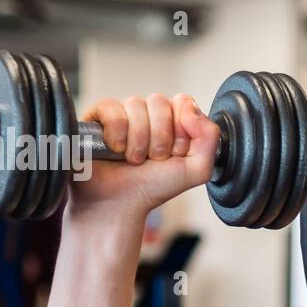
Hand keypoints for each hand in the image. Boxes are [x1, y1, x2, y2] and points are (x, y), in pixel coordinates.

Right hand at [72, 93, 220, 217]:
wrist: (120, 204)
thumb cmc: (154, 188)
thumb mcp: (197, 169)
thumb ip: (209, 136)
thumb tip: (189, 105)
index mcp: (171, 123)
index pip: (181, 102)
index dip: (180, 129)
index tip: (175, 153)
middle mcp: (147, 115)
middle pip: (159, 102)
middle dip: (160, 138)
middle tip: (152, 160)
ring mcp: (122, 114)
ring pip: (136, 104)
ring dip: (139, 140)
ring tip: (133, 160)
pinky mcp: (97, 117)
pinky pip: (112, 107)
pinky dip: (117, 132)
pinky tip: (115, 150)